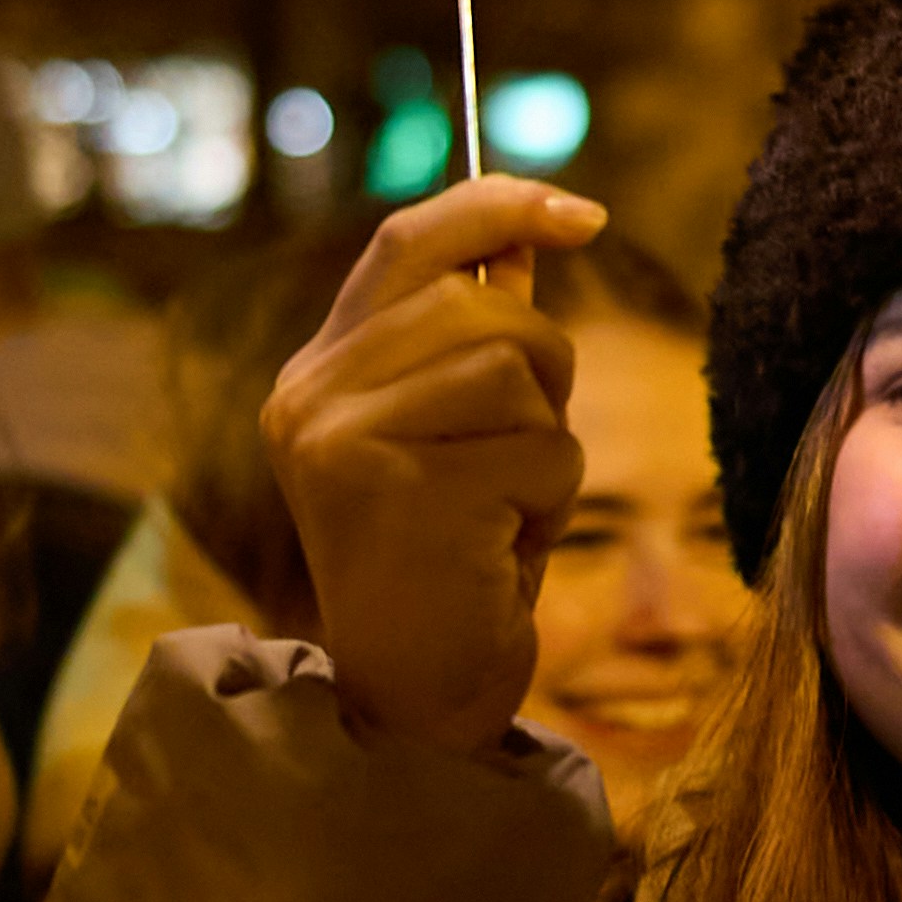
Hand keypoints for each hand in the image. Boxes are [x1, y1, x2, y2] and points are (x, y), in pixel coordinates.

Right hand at [261, 179, 603, 750]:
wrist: (414, 694)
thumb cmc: (448, 559)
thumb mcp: (449, 435)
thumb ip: (470, 340)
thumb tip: (530, 234)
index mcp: (314, 374)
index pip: (407, 245)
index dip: (498, 207)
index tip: (588, 214)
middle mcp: (312, 399)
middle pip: (485, 307)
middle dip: (543, 372)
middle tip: (517, 455)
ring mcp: (349, 446)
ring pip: (519, 374)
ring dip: (546, 447)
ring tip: (502, 511)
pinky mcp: (406, 496)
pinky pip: (542, 452)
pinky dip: (550, 503)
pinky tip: (504, 549)